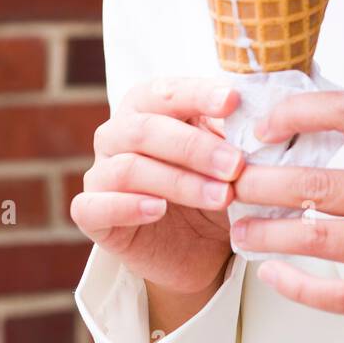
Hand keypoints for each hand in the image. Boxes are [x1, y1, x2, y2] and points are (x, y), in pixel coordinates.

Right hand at [70, 78, 245, 294]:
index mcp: (146, 107)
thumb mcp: (228, 159)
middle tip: (236, 165)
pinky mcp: (92, 217)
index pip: (165, 92)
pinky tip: (159, 209)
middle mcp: (117, 135)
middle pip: (145, 130)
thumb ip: (231, 135)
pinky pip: (95, 207)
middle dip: (194, 147)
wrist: (199, 250)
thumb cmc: (211, 187)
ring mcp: (101, 174)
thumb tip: (252, 116)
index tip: (232, 101)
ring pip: (128, 168)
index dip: (197, 94)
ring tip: (221, 196)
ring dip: (179, 182)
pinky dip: (127, 206)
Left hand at [228, 89, 343, 317]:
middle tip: (234, 184)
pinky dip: (297, 285)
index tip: (261, 128)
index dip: (297, 114)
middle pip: (321, 184)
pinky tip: (272, 272)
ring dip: (270, 232)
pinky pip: (341, 295)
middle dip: (263, 184)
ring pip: (321, 238)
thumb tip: (286, 117)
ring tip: (241, 228)